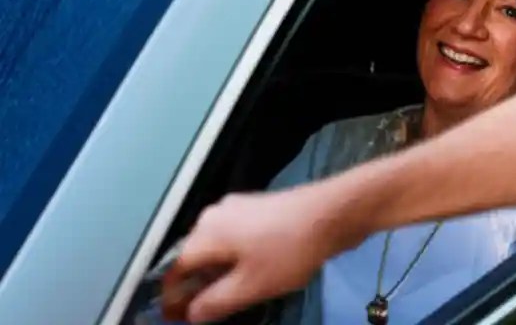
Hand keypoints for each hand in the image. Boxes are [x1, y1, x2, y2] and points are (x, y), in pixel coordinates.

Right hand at [160, 184, 350, 322]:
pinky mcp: (262, 208)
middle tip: (202, 312)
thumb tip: (191, 313)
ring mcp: (239, 208)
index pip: (175, 269)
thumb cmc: (289, 250)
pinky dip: (236, 258)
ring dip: (217, 273)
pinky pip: (237, 238)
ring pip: (217, 247)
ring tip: (226, 297)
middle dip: (195, 285)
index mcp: (205, 232)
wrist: (335, 211)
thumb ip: (215, 303)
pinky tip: (250, 273)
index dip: (173, 297)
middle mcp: (215, 215)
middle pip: (195, 256)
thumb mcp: (250, 286)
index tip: (176, 319)